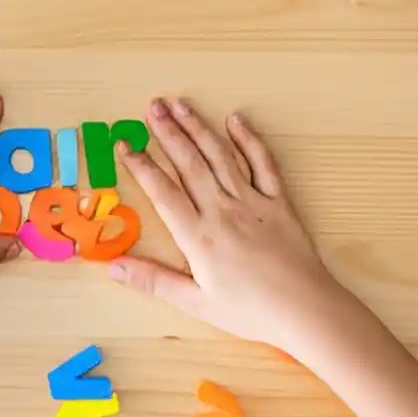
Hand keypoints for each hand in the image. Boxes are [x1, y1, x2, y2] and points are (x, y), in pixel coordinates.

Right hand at [109, 98, 348, 352]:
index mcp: (198, 236)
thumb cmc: (250, 312)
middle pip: (189, 163)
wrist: (305, 310)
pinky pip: (262, 163)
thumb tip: (111, 267)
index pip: (162, 191)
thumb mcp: (195, 303)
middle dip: (168, 132)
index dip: (140, 165)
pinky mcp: (278, 201)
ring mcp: (252, 201)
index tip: (124, 143)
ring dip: (198, 127)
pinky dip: (249, 140)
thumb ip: (153, 281)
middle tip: (152, 106)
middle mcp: (222, 210)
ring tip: (180, 104)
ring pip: (220, 156)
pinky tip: (236, 120)